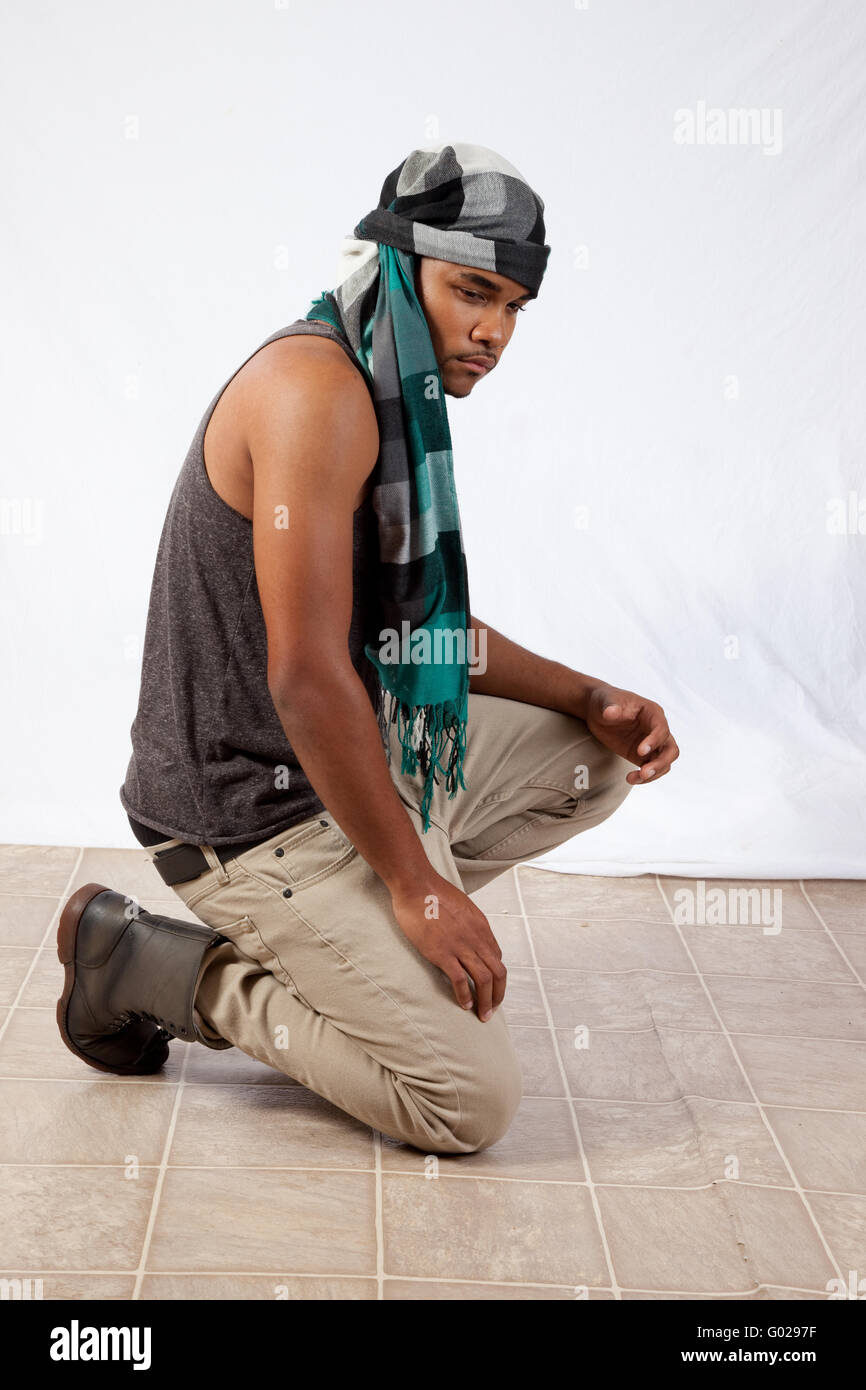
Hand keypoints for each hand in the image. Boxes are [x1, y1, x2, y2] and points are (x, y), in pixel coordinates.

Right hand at [389, 873, 506, 1020]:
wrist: (416, 884)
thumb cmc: (432, 891)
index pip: (497, 957)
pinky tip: (464, 1005)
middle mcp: (476, 938)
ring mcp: (460, 946)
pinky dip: (465, 996)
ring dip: (486, 1001)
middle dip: (498, 994)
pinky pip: (460, 980)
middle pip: (498, 973)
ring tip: (482, 1015)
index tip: (491, 987)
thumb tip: (464, 932)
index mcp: (481, 926)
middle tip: (493, 1009)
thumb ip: (466, 921)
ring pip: (484, 980)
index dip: (496, 976)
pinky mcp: (443, 953)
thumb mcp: (460, 905)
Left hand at [583, 683, 679, 783]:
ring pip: (664, 762)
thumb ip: (611, 707)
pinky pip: (652, 769)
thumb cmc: (605, 701)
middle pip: (671, 749)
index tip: (640, 751)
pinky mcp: (643, 755)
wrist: (597, 711)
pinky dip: (644, 777)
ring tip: (633, 778)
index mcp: (653, 713)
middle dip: (660, 763)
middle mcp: (657, 729)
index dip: (654, 741)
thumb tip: (610, 712)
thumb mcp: (606, 701)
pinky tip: (631, 778)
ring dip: (653, 773)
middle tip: (643, 772)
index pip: (662, 729)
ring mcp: (652, 744)